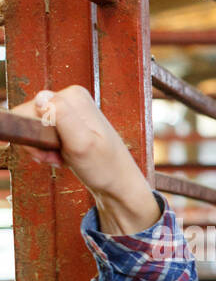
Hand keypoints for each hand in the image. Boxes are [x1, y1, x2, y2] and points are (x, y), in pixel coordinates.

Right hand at [5, 85, 156, 232]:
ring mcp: (69, 111)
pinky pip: (43, 134)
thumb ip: (61, 116)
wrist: (119, 185)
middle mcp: (70, 98)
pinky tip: (63, 158)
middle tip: (56, 157)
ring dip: (43, 148)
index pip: (29, 109)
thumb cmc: (105, 168)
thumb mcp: (82, 143)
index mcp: (73, 96)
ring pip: (35, 127)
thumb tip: (40, 97)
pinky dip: (49, 150)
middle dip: (39, 141)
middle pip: (30, 117)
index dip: (35, 134)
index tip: (55, 149)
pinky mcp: (68, 123)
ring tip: (61, 158)